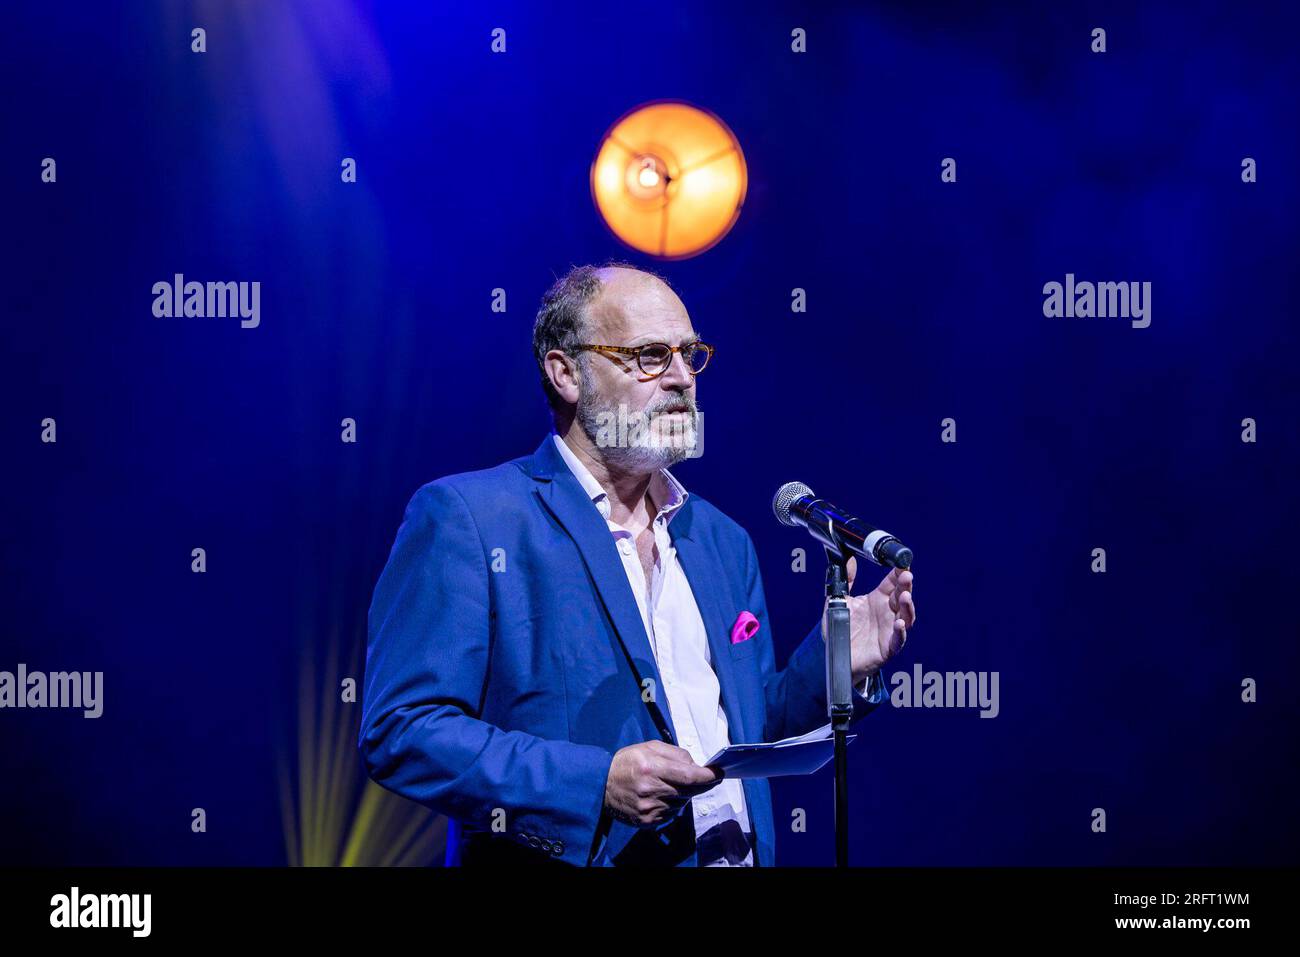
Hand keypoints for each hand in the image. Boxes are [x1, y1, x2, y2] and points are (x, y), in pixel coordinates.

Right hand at [604, 740, 722, 828]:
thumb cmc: (626, 763)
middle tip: (706, 777)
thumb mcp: (649, 747)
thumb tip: (695, 764)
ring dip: (683, 793)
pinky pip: (671, 813)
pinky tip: (659, 796)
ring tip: (667, 784)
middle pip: (690, 790)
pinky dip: (672, 804)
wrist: (600, 786)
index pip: (690, 776)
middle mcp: (652, 790)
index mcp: (652, 768)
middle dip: (701, 783)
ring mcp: (650, 808)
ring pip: (682, 802)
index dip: (709, 776)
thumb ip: (675, 754)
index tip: (720, 773)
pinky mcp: (648, 821)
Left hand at [825, 556, 915, 684]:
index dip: (898, 573)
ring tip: (906, 597)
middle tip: (907, 576)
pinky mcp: (888, 647)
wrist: (835, 655)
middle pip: (902, 596)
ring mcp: (890, 629)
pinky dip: (901, 632)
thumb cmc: (841, 629)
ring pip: (906, 616)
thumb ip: (845, 580)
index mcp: (877, 599)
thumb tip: (849, 558)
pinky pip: (899, 639)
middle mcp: (887, 613)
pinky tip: (899, 624)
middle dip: (906, 586)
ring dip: (908, 607)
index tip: (902, 563)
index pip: (892, 583)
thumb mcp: (839, 600)